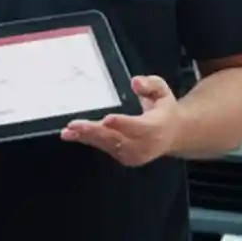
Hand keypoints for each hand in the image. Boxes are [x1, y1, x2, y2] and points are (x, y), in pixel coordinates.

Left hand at [61, 75, 182, 166]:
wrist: (173, 135)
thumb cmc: (164, 110)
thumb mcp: (163, 91)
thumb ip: (151, 85)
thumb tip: (135, 82)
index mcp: (157, 127)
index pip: (139, 127)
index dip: (123, 124)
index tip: (108, 119)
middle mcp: (145, 145)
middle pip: (117, 138)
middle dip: (94, 132)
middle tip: (75, 126)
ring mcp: (133, 154)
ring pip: (107, 144)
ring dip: (86, 137)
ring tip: (68, 131)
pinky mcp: (124, 158)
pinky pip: (104, 147)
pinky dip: (88, 140)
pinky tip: (72, 134)